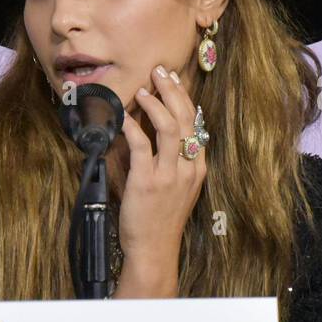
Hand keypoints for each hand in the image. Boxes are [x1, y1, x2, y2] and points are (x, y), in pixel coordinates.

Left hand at [114, 65, 206, 289]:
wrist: (154, 249)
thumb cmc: (161, 220)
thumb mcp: (177, 188)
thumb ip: (172, 161)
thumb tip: (156, 132)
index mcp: (197, 167)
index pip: (196, 124)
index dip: (184, 98)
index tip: (173, 80)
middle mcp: (188, 167)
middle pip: (186, 119)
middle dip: (173, 91)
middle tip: (159, 71)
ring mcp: (169, 175)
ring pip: (169, 127)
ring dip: (155, 103)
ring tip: (143, 88)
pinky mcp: (147, 182)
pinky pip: (141, 147)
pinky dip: (133, 128)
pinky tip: (123, 118)